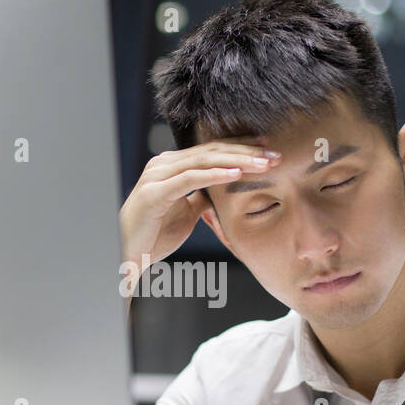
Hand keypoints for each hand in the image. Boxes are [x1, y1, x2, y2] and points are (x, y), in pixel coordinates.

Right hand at [118, 138, 277, 274]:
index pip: (211, 151)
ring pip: (203, 161)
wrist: (131, 256)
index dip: (240, 148)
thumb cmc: (156, 235)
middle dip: (245, 151)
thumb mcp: (186, 212)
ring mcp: (157, 176)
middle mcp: (163, 164)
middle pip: (210, 151)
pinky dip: (215, 175)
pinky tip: (236, 174)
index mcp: (170, 166)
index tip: (268, 151)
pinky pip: (190, 179)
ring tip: (263, 164)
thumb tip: (220, 189)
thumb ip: (201, 196)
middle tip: (274, 155)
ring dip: (237, 160)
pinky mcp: (154, 192)